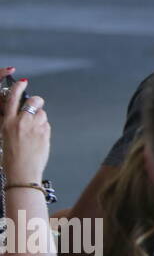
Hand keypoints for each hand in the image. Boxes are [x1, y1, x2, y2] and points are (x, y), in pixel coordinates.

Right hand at [1, 70, 49, 186]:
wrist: (22, 172)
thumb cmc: (11, 158)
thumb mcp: (4, 137)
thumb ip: (11, 123)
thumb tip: (18, 115)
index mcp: (7, 123)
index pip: (12, 99)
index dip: (18, 88)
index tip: (22, 82)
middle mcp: (21, 122)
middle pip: (34, 101)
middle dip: (37, 102)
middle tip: (36, 107)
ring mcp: (35, 127)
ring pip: (42, 113)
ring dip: (40, 118)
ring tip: (34, 131)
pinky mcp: (45, 133)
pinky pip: (47, 124)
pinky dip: (44, 128)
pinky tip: (38, 139)